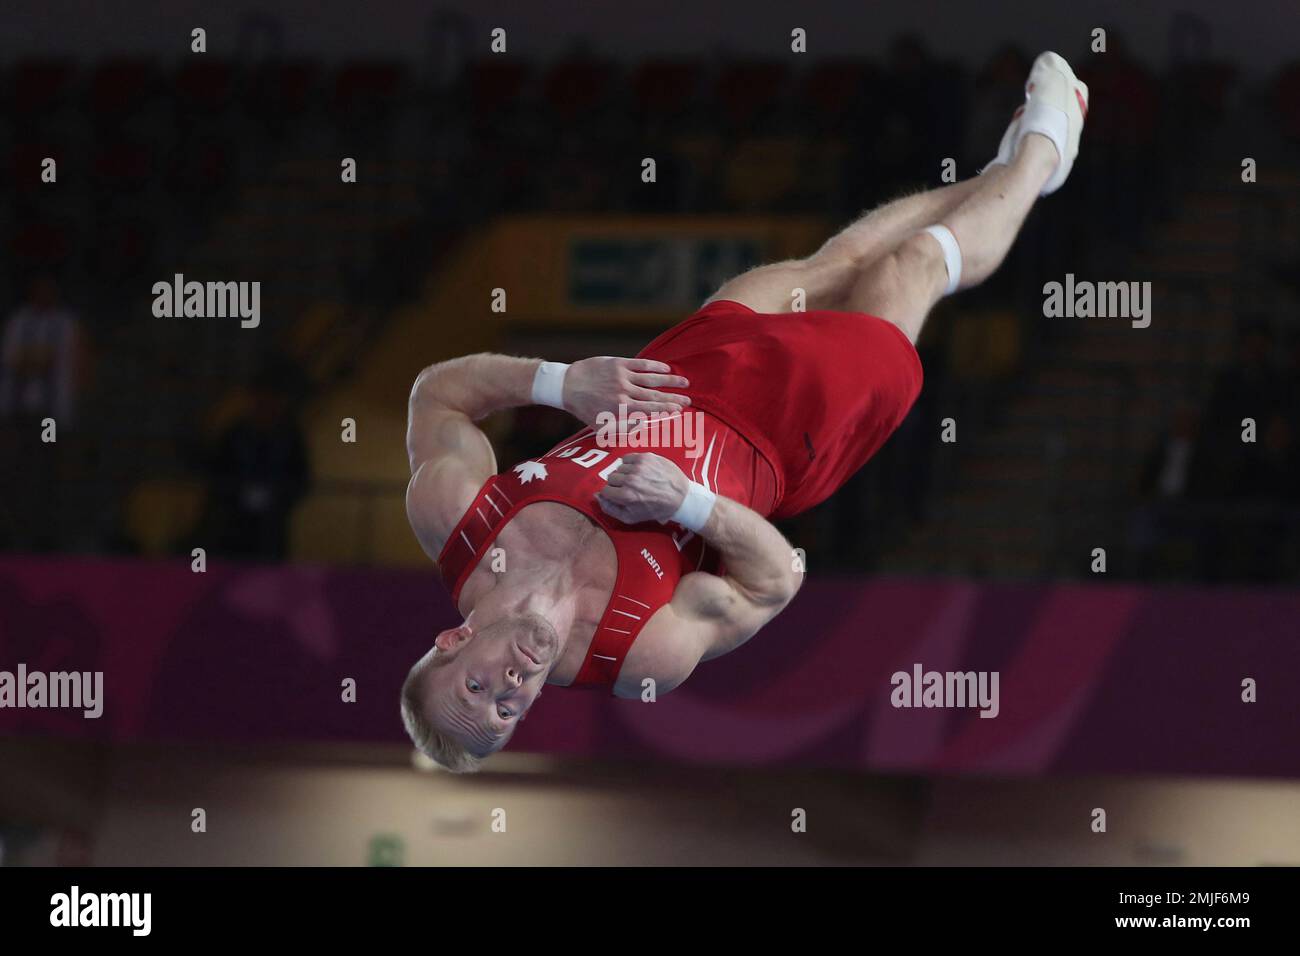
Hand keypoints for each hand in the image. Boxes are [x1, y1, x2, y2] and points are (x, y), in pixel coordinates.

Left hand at [562, 357, 689, 428]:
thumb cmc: (585, 408)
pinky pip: (641, 364)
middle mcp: (624, 393)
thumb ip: (622, 427)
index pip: (650, 410)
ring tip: (684, 382)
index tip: (679, 411)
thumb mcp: (601, 425)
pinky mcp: (618, 364)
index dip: (666, 410)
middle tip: (688, 400)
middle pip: (655, 396)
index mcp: (621, 410)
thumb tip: (643, 427)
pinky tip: (666, 368)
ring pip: (652, 379)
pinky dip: (655, 366)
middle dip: (674, 398)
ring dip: (670, 381)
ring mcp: (623, 377)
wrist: (567, 385)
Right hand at [595, 453, 688, 524]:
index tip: (619, 495)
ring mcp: (639, 466)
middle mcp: (630, 479)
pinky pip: (627, 457)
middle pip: (611, 478)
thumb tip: (596, 497)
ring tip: (637, 479)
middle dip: (618, 484)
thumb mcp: (632, 518)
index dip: (611, 494)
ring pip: (619, 467)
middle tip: (630, 488)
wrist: (680, 497)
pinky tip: (639, 470)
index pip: (605, 490)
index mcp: (626, 496)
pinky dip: (630, 463)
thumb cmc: (655, 509)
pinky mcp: (646, 457)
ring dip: (625, 473)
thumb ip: (610, 509)